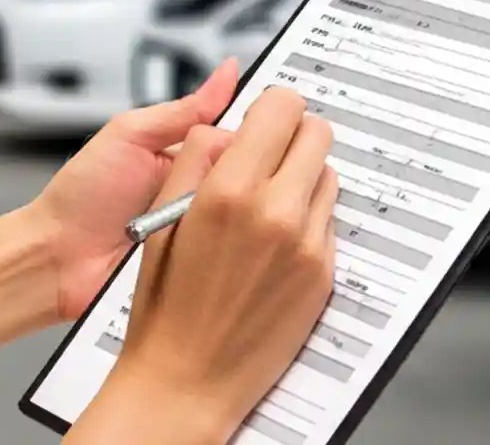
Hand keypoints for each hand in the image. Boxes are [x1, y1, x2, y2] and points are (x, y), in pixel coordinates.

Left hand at [26, 58, 238, 321]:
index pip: (246, 137)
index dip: (263, 132)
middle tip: (208, 176)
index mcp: (192, 155)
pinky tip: (208, 242)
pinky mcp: (201, 265)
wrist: (56, 259)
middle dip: (243, 173)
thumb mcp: (130, 136)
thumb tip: (225, 72)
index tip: (278, 125)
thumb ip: (182, 109)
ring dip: (230, 212)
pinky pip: (226, 253)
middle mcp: (204, 192)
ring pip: (244, 215)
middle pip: (251, 175)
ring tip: (192, 208)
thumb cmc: (82, 197)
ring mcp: (204, 231)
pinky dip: (222, 247)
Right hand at [68, 88, 338, 443]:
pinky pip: (328, 221)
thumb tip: (229, 126)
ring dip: (302, 178)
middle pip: (317, 133)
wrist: (186, 380)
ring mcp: (308, 246)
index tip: (262, 121)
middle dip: (292, 136)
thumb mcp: (161, 218)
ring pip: (328, 176)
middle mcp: (277, 214)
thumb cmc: (164, 306)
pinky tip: (272, 245)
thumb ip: (197, 159)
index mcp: (230, 192)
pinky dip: (306, 220)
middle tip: (268, 157)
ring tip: (265, 207)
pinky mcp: (324, 274)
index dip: (271, 109)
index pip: (282, 108)